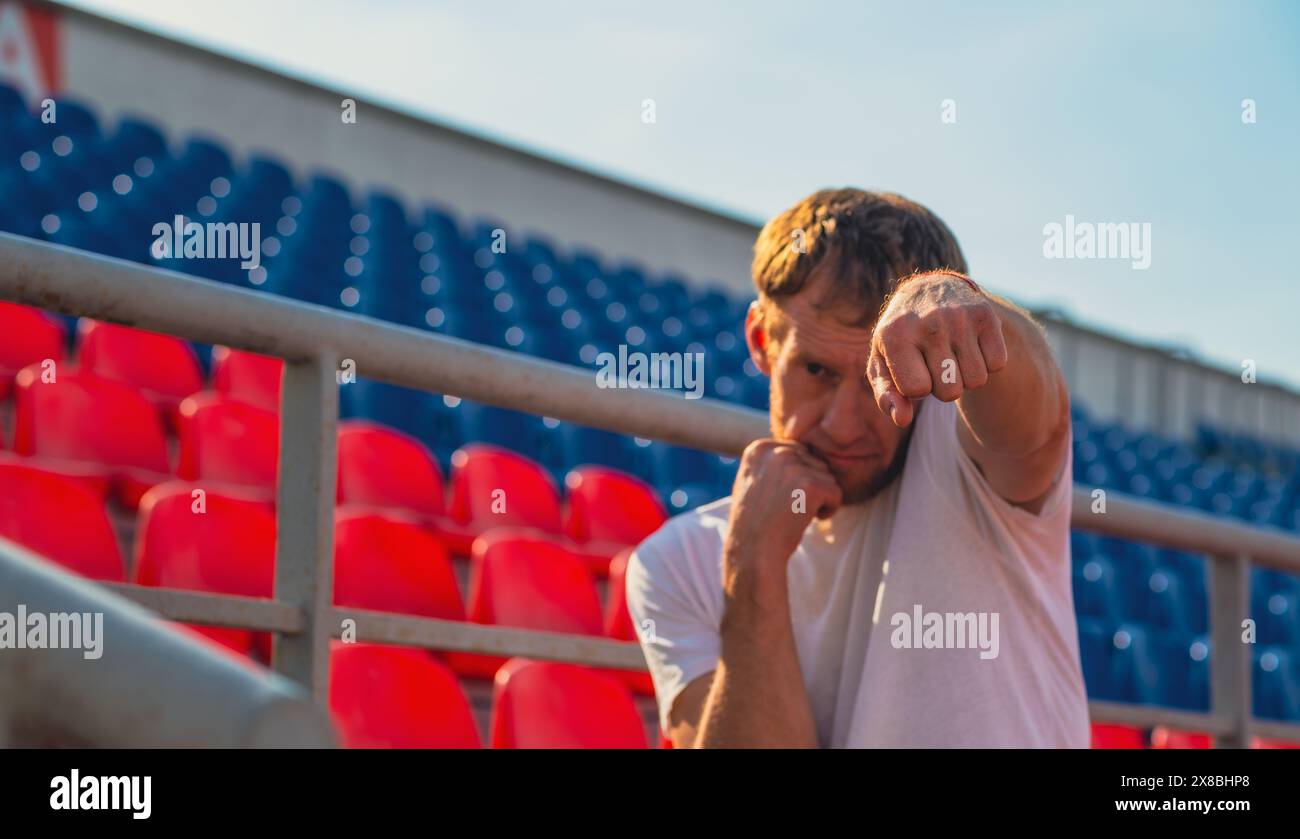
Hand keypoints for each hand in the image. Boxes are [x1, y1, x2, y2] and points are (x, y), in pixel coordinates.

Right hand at [723, 439, 842, 581]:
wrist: (753, 551)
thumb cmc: (755, 522)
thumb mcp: (753, 481)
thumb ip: (772, 463)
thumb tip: (801, 452)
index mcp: (760, 448)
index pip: (798, 453)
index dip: (795, 480)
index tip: (778, 499)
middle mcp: (775, 451)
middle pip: (814, 461)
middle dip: (809, 486)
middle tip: (788, 508)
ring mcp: (793, 466)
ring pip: (827, 476)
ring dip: (819, 498)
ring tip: (794, 513)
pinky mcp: (811, 484)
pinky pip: (836, 492)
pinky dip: (828, 510)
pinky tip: (806, 519)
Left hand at [866, 271, 1007, 427]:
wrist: (928, 291)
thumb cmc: (902, 339)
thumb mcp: (884, 365)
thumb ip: (887, 396)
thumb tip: (902, 419)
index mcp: (895, 336)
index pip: (917, 390)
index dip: (917, 387)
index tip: (913, 368)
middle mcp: (928, 323)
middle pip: (950, 392)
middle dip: (944, 386)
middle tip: (935, 363)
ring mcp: (959, 317)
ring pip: (977, 381)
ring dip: (966, 376)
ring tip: (951, 354)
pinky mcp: (985, 315)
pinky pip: (998, 364)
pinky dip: (986, 362)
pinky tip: (970, 345)